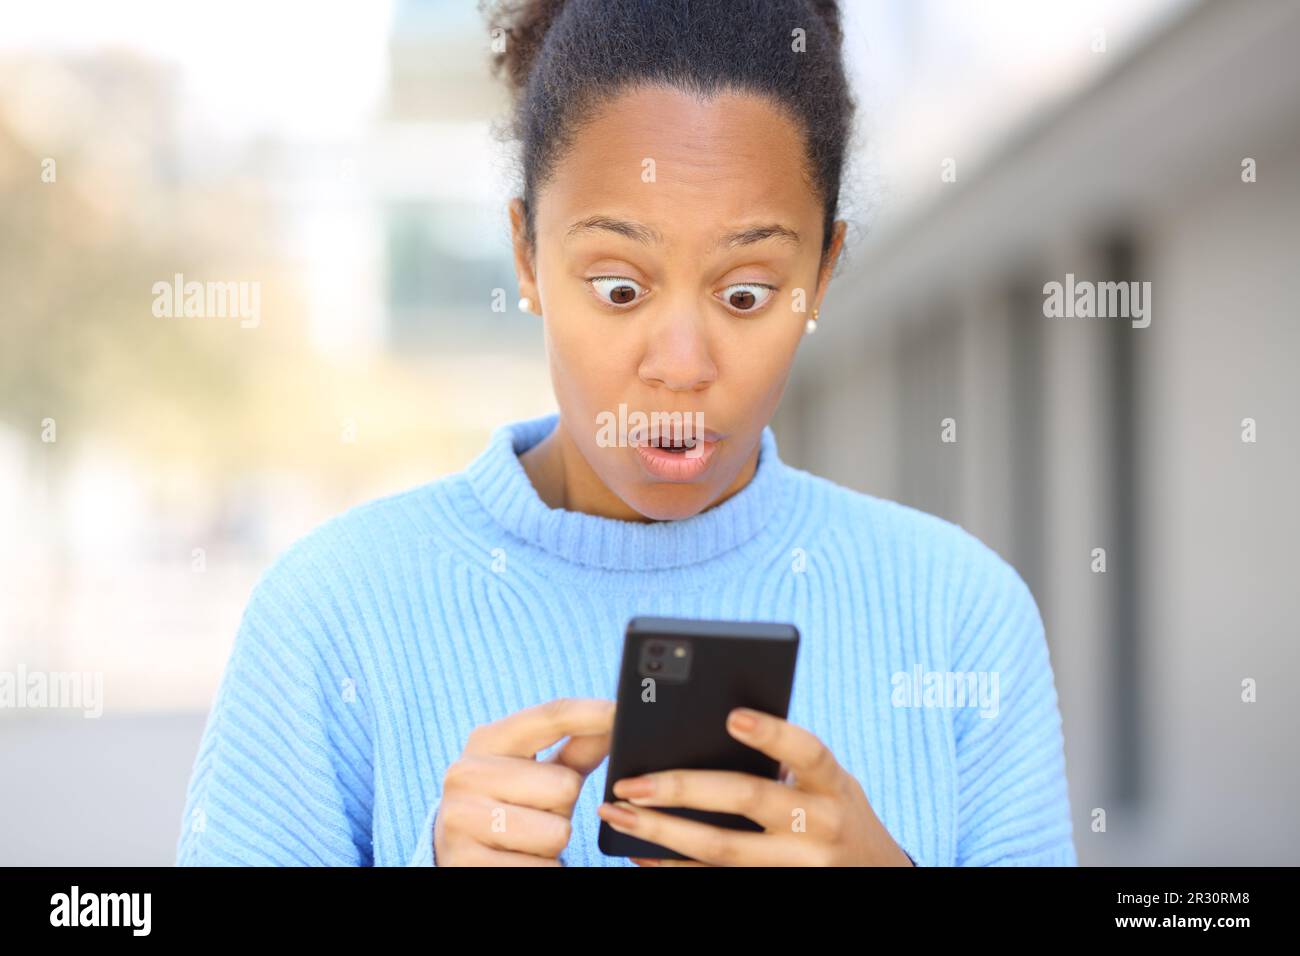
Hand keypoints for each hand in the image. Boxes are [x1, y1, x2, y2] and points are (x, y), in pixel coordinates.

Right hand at [435, 697, 614, 864]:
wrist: (454, 852)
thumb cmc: (507, 804)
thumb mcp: (533, 770)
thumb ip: (576, 746)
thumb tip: (615, 719)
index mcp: (486, 740)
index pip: (550, 717)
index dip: (592, 714)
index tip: (621, 713)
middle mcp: (467, 774)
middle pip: (565, 786)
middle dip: (564, 807)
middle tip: (538, 812)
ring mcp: (461, 819)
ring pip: (557, 833)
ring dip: (554, 844)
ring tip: (528, 839)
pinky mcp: (467, 862)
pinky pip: (543, 868)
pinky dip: (544, 869)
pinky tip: (519, 860)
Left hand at [597, 707, 913, 865]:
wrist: (874, 876)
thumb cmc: (836, 810)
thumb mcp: (831, 783)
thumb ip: (787, 761)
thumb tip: (706, 729)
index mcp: (834, 786)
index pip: (808, 753)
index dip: (773, 734)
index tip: (733, 716)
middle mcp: (821, 825)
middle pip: (748, 799)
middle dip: (682, 788)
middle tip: (630, 781)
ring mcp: (798, 865)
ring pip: (722, 849)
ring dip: (662, 832)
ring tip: (617, 814)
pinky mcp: (777, 889)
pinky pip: (717, 881)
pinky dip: (674, 868)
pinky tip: (641, 853)